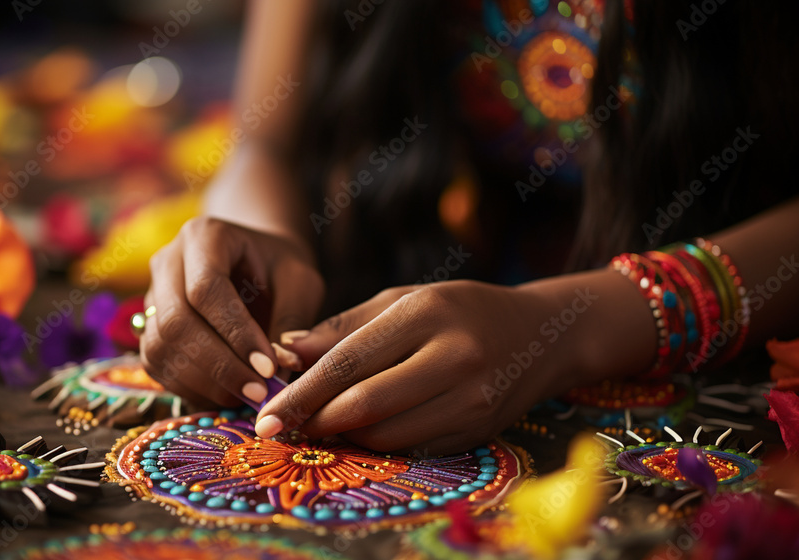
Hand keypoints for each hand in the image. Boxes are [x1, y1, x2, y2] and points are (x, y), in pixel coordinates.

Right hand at [140, 216, 323, 407]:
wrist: (257, 265)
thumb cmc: (281, 270)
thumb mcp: (300, 283)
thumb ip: (293, 320)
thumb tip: (281, 367)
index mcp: (204, 236)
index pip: (207, 289)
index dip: (236, 334)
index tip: (268, 368)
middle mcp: (167, 262)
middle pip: (176, 321)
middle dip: (219, 365)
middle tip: (259, 392)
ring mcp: (151, 295)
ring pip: (161, 348)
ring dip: (204, 382)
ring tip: (247, 396)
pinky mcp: (150, 328)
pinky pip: (157, 365)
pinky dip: (190, 388)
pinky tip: (226, 395)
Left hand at [253, 280, 581, 454]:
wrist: (542, 335)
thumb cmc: (460, 309)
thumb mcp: (403, 301)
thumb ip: (343, 328)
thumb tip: (286, 355)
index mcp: (426, 314)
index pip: (348, 363)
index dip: (301, 394)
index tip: (266, 417)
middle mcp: (454, 358)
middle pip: (364, 407)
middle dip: (315, 422)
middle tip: (285, 426)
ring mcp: (472, 400)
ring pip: (386, 436)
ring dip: (345, 436)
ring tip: (325, 422)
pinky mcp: (479, 432)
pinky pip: (413, 449)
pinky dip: (379, 444)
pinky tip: (365, 429)